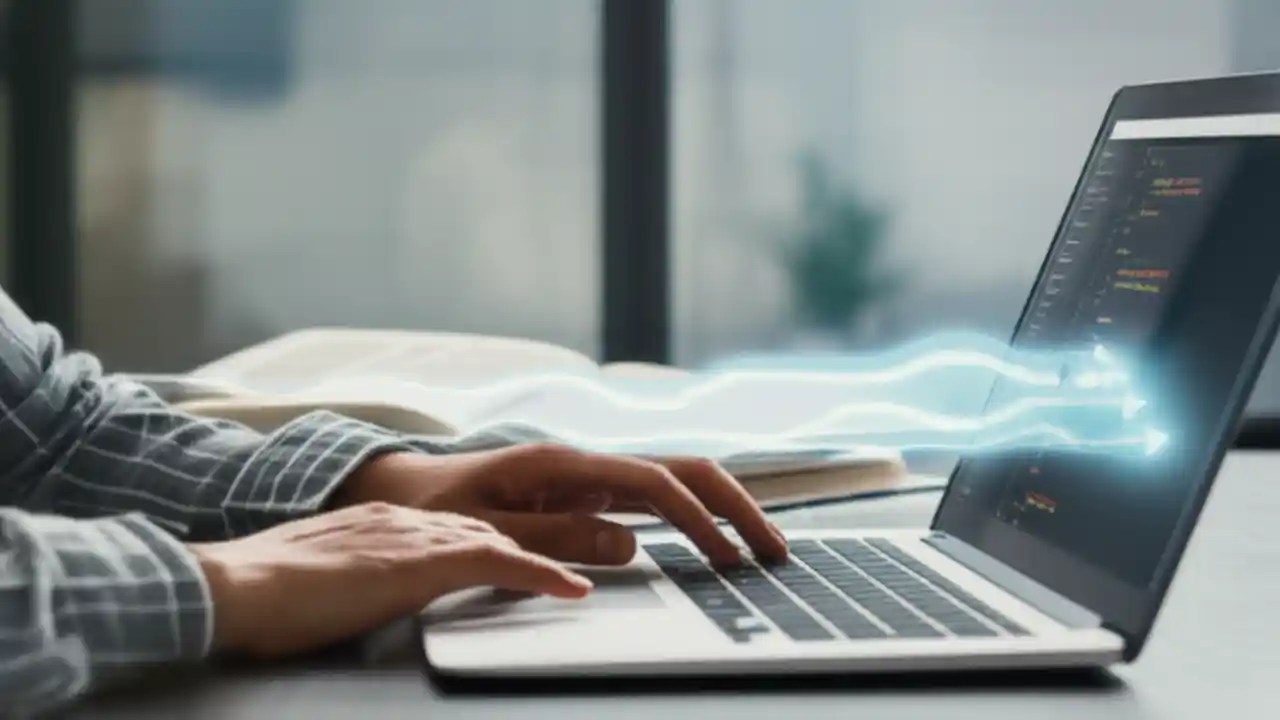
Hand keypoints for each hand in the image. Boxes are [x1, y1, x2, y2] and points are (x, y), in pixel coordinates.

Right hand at [189, 502, 590, 656]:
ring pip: (500, 540)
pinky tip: (572, 589)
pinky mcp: (421, 564)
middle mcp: (404, 520)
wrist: (232, 587)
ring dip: (550, 556)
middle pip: (487, 528)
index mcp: (378, 522)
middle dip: (534, 541)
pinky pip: (498, 566)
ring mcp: (414, 537)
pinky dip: (540, 575)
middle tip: (578, 555)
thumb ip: (349, 581)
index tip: (522, 553)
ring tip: (591, 569)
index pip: (453, 528)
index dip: (493, 542)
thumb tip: (352, 599)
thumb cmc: (260, 597)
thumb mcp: (318, 582)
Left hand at [334, 444, 787, 566]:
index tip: (726, 556)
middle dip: (734, 504)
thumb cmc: (437, 510)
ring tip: (760, 547)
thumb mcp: (486, 532)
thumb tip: (630, 547)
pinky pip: (653, 498)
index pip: (651, 482)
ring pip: (674, 479)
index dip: (695, 518)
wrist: (406, 491)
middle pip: (681, 469)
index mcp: (562, 463)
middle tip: (774, 549)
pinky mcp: (589, 492)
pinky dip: (692, 515)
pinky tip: (716, 538)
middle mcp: (586, 462)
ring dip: (721, 508)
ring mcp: (591, 475)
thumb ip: (554, 538)